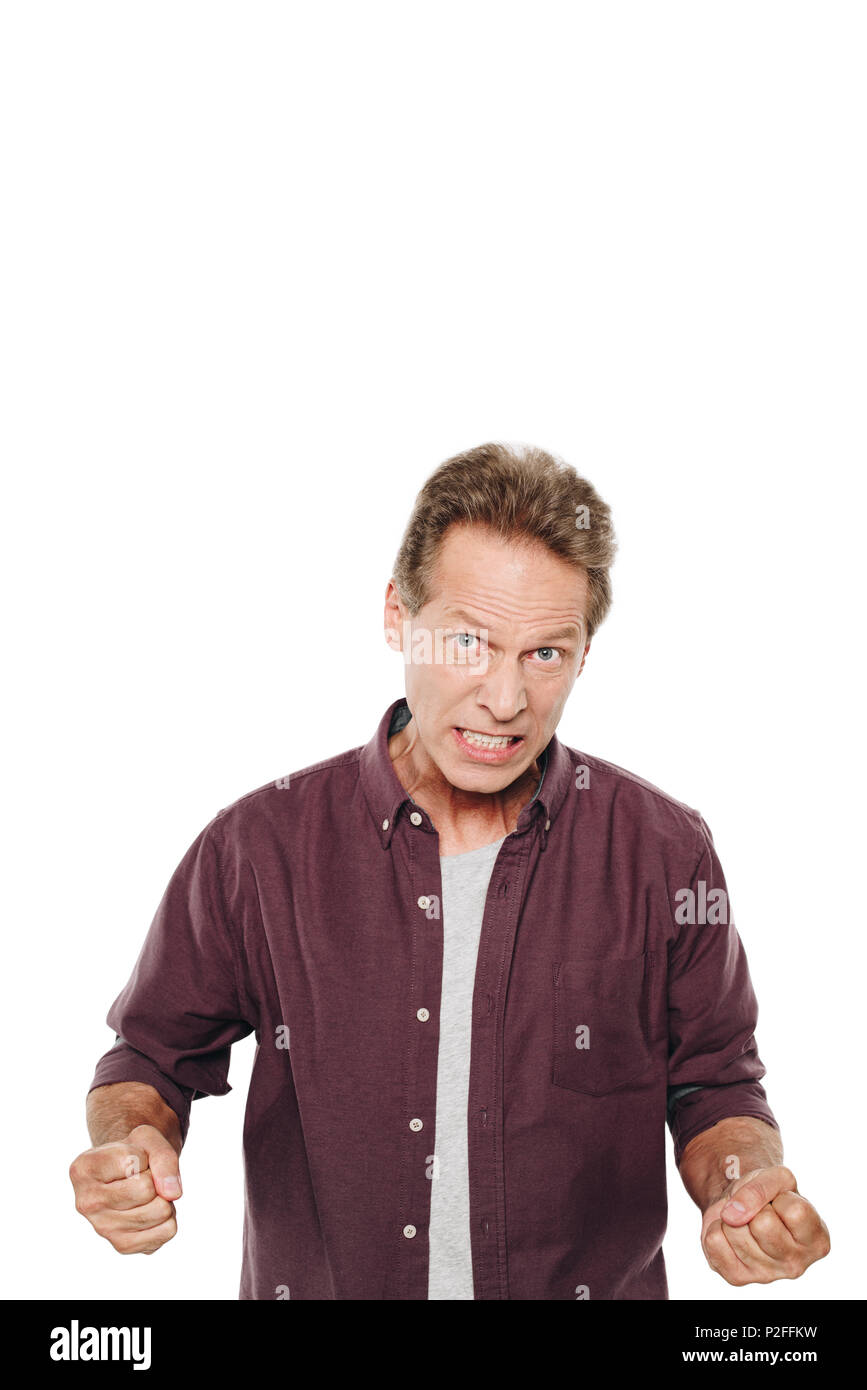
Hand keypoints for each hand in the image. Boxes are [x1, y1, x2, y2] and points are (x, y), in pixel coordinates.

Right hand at [69, 1123, 181, 1254]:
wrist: (126, 1176)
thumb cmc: (134, 1153)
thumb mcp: (147, 1138)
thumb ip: (163, 1156)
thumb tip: (172, 1194)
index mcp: (83, 1170)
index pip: (131, 1161)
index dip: (143, 1155)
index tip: (131, 1158)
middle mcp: (86, 1204)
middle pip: (146, 1189)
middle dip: (155, 1178)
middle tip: (141, 1176)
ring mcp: (103, 1230)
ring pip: (161, 1210)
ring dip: (163, 1197)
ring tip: (146, 1193)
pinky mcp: (123, 1246)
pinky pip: (168, 1230)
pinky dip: (169, 1216)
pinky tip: (149, 1209)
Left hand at [700, 1165, 828, 1284]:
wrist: (743, 1205)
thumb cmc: (769, 1194)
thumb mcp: (775, 1176)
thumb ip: (760, 1188)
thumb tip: (732, 1216)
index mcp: (817, 1241)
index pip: (795, 1211)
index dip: (781, 1196)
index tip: (780, 1201)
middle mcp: (796, 1265)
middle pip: (763, 1224)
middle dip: (755, 1207)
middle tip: (760, 1211)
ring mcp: (766, 1276)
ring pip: (735, 1230)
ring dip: (733, 1215)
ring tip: (745, 1221)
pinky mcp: (737, 1277)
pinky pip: (714, 1241)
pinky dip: (716, 1225)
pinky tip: (730, 1232)